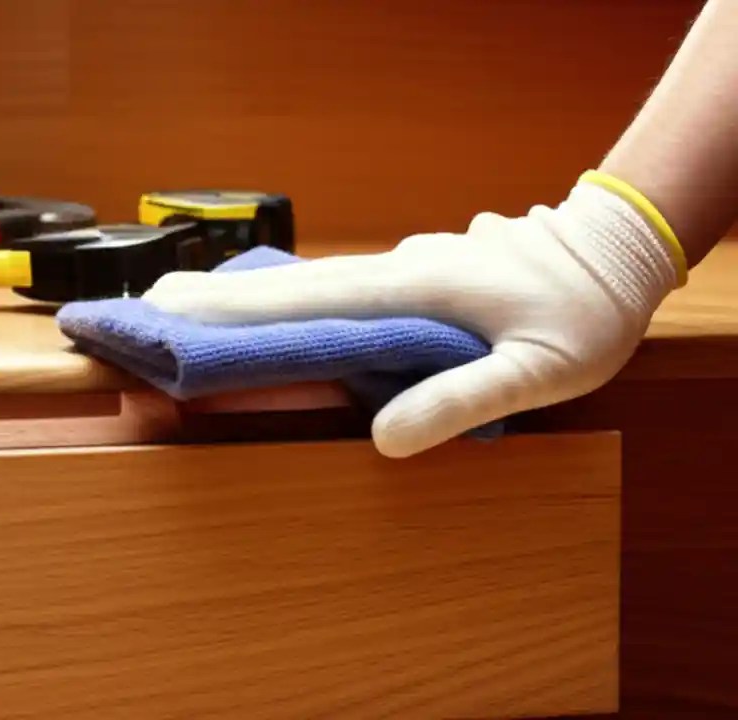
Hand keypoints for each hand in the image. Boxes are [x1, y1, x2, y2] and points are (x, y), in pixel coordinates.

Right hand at [142, 181, 682, 457]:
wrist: (615, 250)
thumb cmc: (583, 313)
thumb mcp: (538, 369)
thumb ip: (462, 400)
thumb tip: (382, 438)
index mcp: (410, 289)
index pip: (301, 300)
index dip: (230, 312)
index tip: (165, 314)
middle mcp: (392, 270)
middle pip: (284, 285)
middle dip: (211, 301)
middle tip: (143, 313)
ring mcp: (398, 267)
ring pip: (304, 283)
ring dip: (241, 300)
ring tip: (181, 314)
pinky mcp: (408, 275)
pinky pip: (332, 288)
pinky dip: (285, 299)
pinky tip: (266, 313)